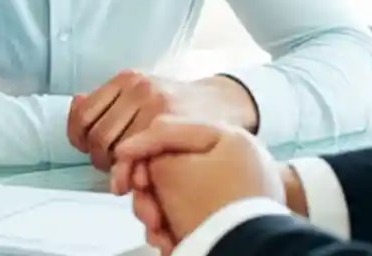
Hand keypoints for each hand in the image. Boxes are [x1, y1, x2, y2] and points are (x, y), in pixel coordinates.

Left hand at [68, 70, 257, 170]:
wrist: (221, 103)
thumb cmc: (175, 104)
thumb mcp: (139, 92)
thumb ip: (107, 100)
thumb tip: (76, 101)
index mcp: (126, 79)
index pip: (83, 114)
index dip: (78, 137)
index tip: (86, 147)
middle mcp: (139, 88)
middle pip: (98, 136)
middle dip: (99, 158)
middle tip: (111, 165)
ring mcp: (157, 107)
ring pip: (118, 151)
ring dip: (118, 168)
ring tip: (128, 169)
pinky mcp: (174, 126)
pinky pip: (141, 157)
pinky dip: (137, 169)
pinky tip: (144, 171)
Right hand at [110, 118, 284, 252]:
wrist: (252, 255)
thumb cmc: (217, 210)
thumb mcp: (172, 174)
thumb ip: (152, 158)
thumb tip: (145, 162)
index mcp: (228, 136)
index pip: (169, 128)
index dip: (138, 145)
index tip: (119, 161)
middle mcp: (235, 157)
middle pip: (173, 164)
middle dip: (150, 192)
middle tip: (146, 211)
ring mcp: (237, 187)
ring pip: (179, 192)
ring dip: (160, 213)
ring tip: (160, 235)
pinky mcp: (234, 213)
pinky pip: (194, 210)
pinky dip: (177, 225)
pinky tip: (172, 242)